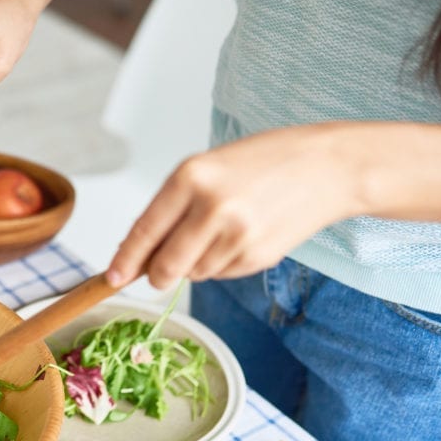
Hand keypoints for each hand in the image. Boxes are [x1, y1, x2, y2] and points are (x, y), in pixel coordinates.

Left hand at [106, 123, 369, 289]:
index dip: (125, 260)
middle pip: (165, 266)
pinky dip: (222, 264)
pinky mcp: (257, 256)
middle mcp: (212, 207)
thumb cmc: (264, 162)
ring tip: (221, 231)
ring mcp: (237, 235)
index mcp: (190, 177)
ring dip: (195, 264)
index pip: (145, 231)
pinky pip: (221, 275)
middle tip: (158, 273)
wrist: (328, 167)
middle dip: (157, 275)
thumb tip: (138, 254)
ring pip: (194, 273)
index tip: (112, 277)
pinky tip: (242, 237)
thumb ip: (172, 208)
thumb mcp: (208, 168)